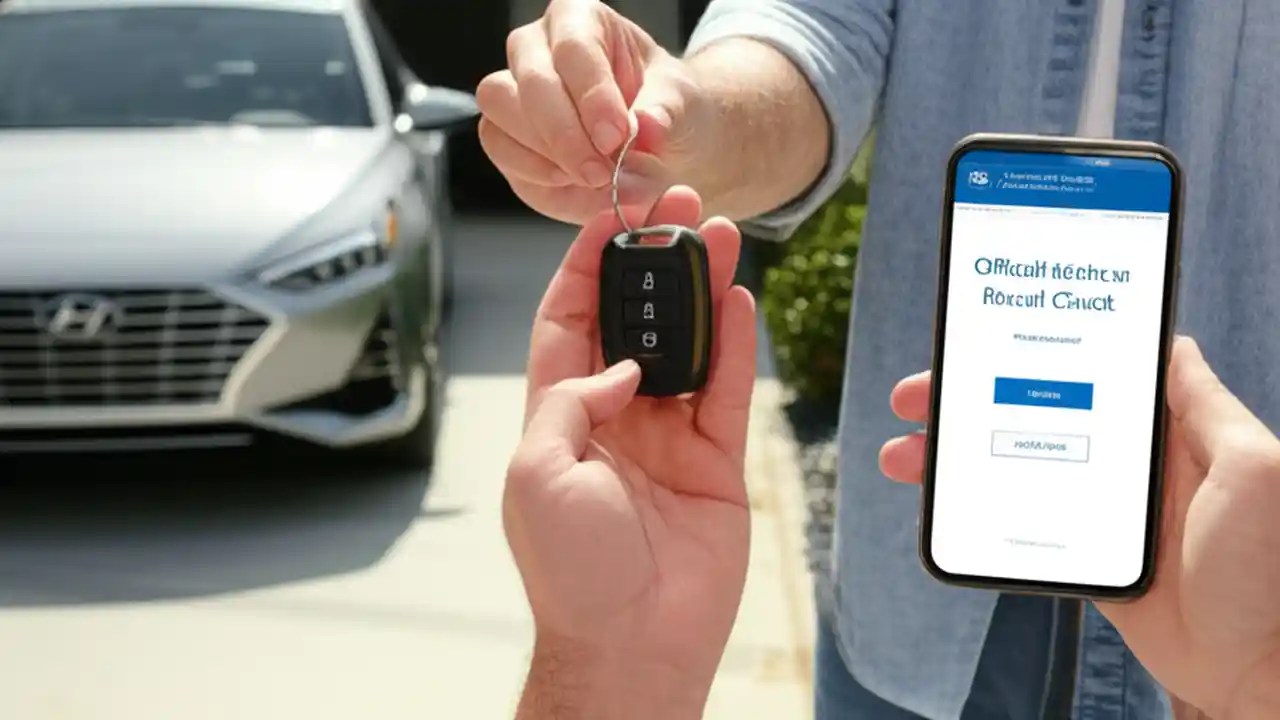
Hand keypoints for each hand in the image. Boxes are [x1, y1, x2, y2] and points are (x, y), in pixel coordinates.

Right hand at [477, 0, 711, 225]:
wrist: (654, 144)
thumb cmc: (662, 108)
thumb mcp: (679, 104)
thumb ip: (664, 113)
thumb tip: (647, 126)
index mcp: (581, 18)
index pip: (574, 50)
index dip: (593, 97)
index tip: (616, 137)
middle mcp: (537, 46)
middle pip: (531, 82)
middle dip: (566, 134)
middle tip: (601, 171)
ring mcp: (513, 87)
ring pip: (501, 111)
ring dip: (546, 153)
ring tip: (592, 177)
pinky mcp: (503, 130)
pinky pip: (499, 147)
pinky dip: (533, 172)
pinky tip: (569, 181)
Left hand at [504, 186, 755, 717]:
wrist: (633, 642)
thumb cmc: (572, 570)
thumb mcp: (538, 470)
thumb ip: (572, 399)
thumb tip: (622, 364)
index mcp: (560, 415)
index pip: (570, 321)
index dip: (586, 266)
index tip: (610, 217)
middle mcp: (614, 417)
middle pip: (636, 321)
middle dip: (653, 262)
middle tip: (678, 209)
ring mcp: (667, 435)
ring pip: (689, 344)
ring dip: (701, 289)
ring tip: (721, 234)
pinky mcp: (715, 460)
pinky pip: (729, 389)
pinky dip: (737, 343)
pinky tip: (740, 297)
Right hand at [880, 338, 1279, 718]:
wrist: (1261, 668)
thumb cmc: (1270, 569)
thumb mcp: (1253, 468)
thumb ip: (1209, 407)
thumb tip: (1175, 344)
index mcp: (1166, 436)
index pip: (1083, 378)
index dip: (1026, 357)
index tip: (976, 345)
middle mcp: (1126, 468)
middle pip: (1030, 418)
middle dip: (967, 404)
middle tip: (917, 399)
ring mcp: (1099, 514)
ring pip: (1012, 469)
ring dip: (956, 460)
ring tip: (905, 457)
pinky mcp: (1083, 558)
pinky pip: (1020, 525)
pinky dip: (979, 512)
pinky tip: (944, 506)